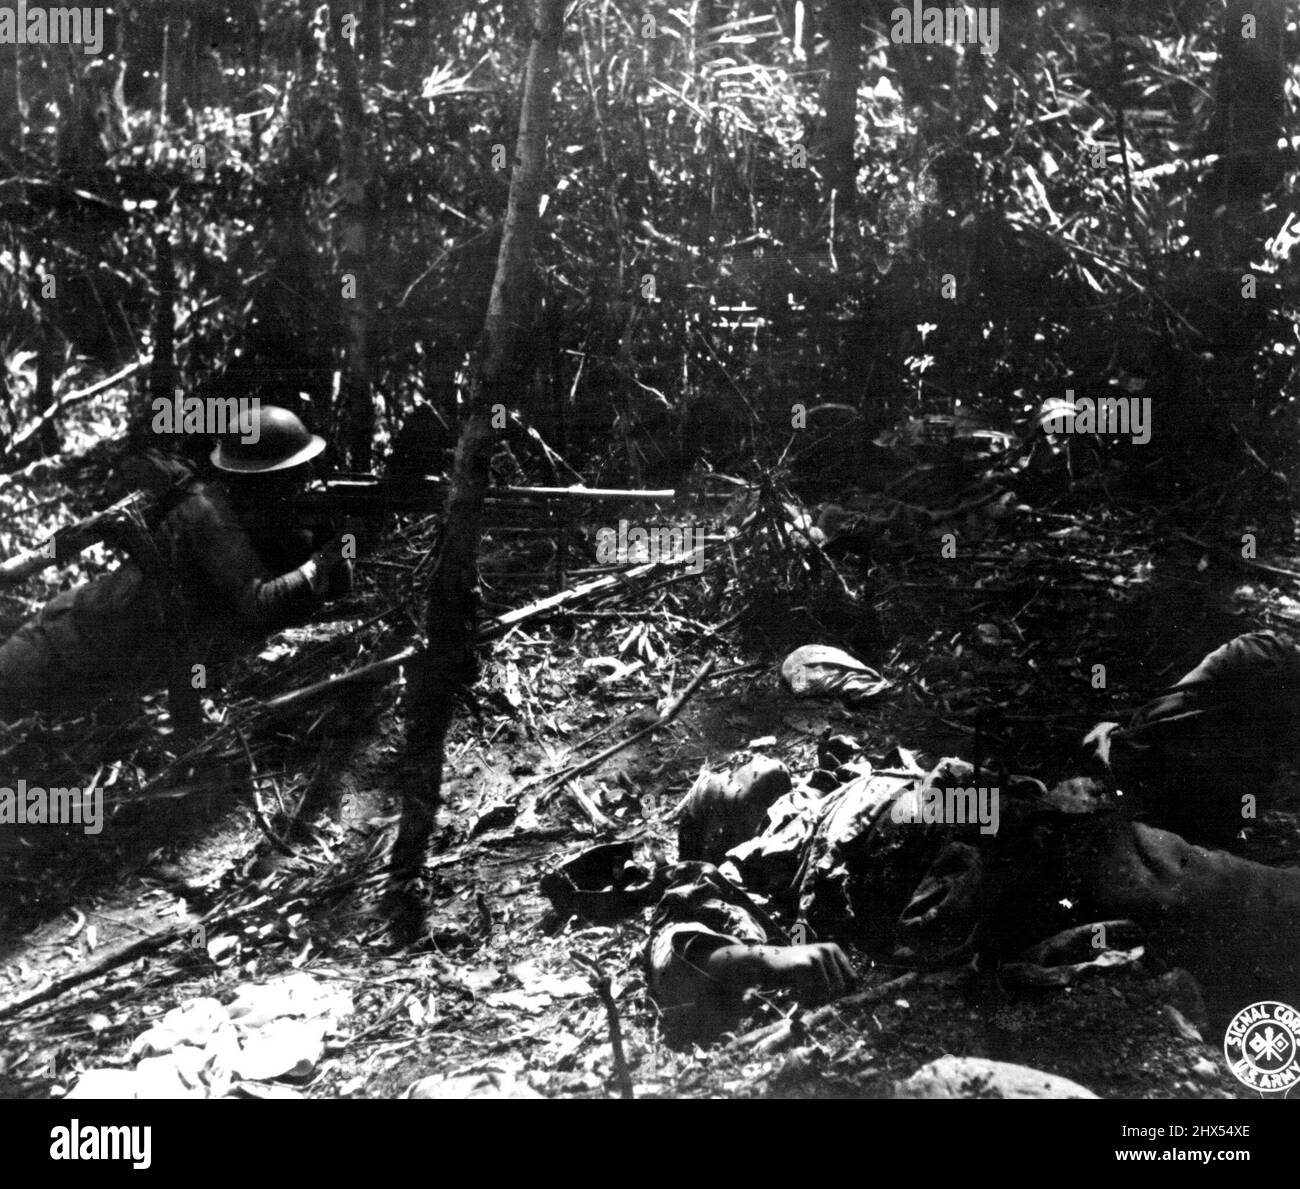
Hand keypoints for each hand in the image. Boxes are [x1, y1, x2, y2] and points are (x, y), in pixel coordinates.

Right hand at [705, 942, 854, 1001]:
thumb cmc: (791, 973)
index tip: (821, 996)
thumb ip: (835, 980)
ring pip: (829, 993)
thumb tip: (856, 989)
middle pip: (842, 989)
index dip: (839, 994)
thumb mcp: (816, 974)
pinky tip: (792, 995)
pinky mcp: (806, 963)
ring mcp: (817, 954)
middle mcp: (828, 949)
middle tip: (808, 999)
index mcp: (834, 950)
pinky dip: (804, 1000)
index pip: (853, 981)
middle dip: (825, 999)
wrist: (764, 965)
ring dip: (814, 1001)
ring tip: (800, 997)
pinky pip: (815, 993)